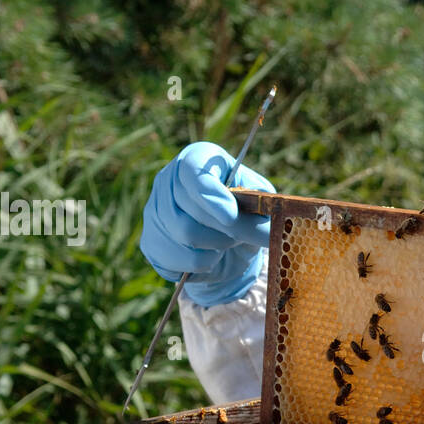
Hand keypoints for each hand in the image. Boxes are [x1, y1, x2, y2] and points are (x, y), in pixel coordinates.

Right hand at [140, 141, 274, 306]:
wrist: (225, 245)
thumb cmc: (243, 213)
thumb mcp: (257, 201)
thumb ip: (262, 204)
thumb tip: (272, 215)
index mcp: (194, 160)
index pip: (192, 172)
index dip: (210, 195)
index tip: (231, 215)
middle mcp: (166, 180)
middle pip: (190, 209)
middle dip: (226, 227)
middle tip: (245, 234)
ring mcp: (154, 212)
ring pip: (185, 235)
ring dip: (218, 245)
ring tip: (229, 242)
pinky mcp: (151, 242)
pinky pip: (180, 259)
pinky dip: (205, 263)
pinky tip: (213, 255)